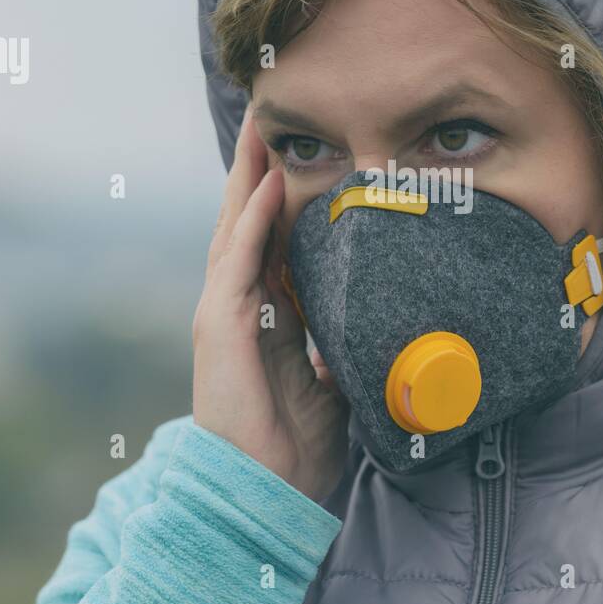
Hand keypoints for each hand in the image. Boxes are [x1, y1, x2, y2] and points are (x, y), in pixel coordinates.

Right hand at [191, 107, 348, 503]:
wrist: (267, 489)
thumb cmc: (301, 438)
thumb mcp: (335, 373)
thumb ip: (346, 336)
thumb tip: (385, 313)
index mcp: (266, 311)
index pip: (273, 236)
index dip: (282, 192)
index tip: (302, 148)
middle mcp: (240, 302)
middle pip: (248, 219)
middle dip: (259, 167)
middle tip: (274, 114)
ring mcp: (223, 311)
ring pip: (234, 228)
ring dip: (248, 176)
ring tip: (263, 128)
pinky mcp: (217, 327)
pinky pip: (234, 262)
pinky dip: (249, 222)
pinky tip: (264, 186)